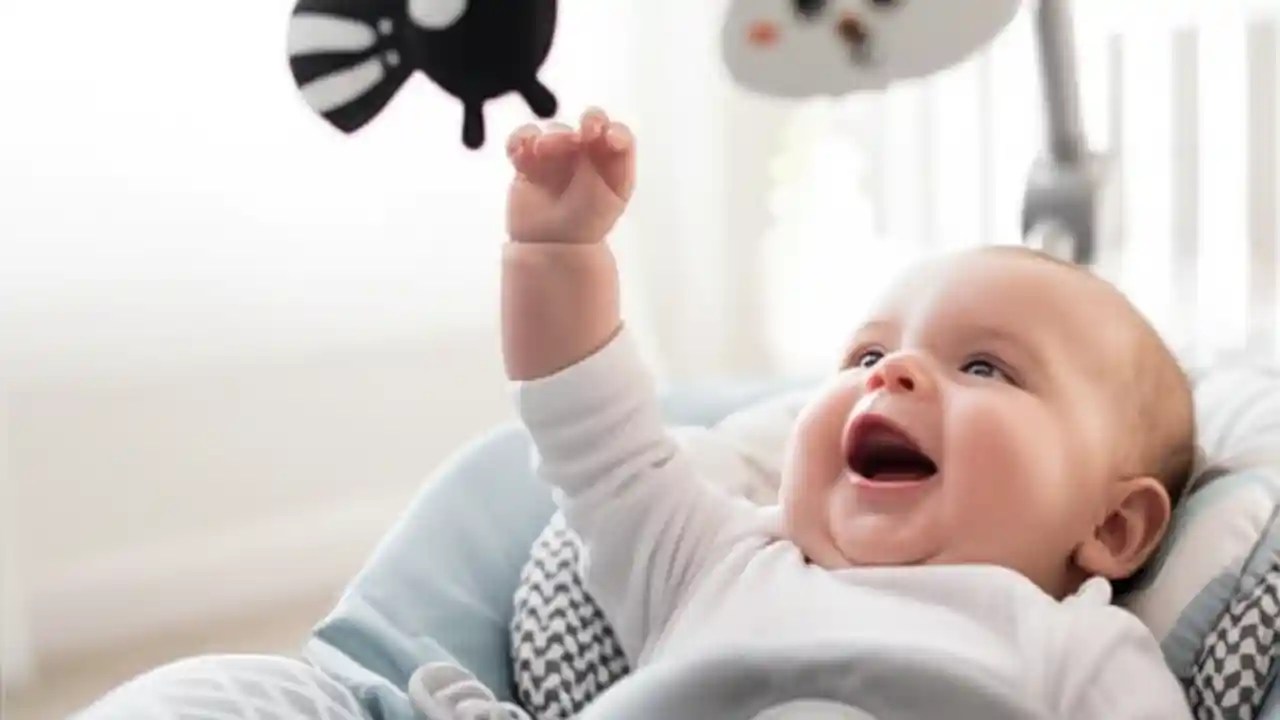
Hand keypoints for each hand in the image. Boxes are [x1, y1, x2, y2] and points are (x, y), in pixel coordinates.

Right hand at [505, 107, 634, 244]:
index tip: (608, 138)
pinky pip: (523, 139)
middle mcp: (587, 153)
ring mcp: (557, 154)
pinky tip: (520, 153)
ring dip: (553, 137)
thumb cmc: (588, 222)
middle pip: (590, 123)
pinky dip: (520, 139)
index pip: (618, 134)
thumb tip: (604, 133)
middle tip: (584, 134)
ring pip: (555, 130)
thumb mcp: (615, 194)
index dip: (615, 130)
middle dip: (590, 121)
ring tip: (542, 151)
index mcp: (611, 161)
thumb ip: (616, 160)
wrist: (553, 245)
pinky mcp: (529, 160)